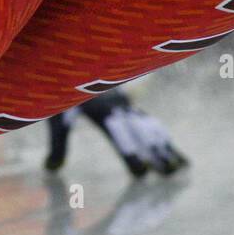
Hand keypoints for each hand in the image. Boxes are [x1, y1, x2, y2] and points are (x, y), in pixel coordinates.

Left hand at [45, 89, 188, 177]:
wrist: (72, 58)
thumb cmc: (60, 90)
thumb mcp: (55, 116)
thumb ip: (57, 143)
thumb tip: (50, 169)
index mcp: (101, 109)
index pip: (119, 137)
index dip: (131, 155)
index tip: (143, 176)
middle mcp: (119, 107)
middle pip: (143, 134)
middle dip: (157, 155)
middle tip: (171, 176)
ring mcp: (127, 105)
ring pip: (152, 129)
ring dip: (167, 148)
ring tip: (184, 168)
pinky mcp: (129, 105)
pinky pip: (150, 123)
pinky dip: (163, 138)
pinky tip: (174, 152)